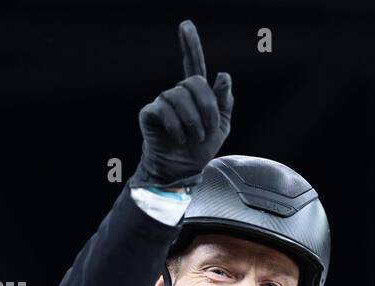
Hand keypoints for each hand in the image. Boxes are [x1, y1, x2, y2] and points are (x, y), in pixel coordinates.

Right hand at [129, 20, 233, 188]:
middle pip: (195, 82)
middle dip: (207, 108)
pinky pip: (165, 110)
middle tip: (207, 131)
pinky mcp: (150, 112)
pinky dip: (177, 128)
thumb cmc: (200, 149)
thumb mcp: (221, 126)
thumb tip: (223, 75)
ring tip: (193, 139)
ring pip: (181, 97)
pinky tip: (178, 139)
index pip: (193, 64)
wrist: (182, 170)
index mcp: (196, 93)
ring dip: (194, 122)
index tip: (185, 25)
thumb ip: (224, 101)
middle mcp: (178, 92)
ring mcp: (163, 101)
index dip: (190, 44)